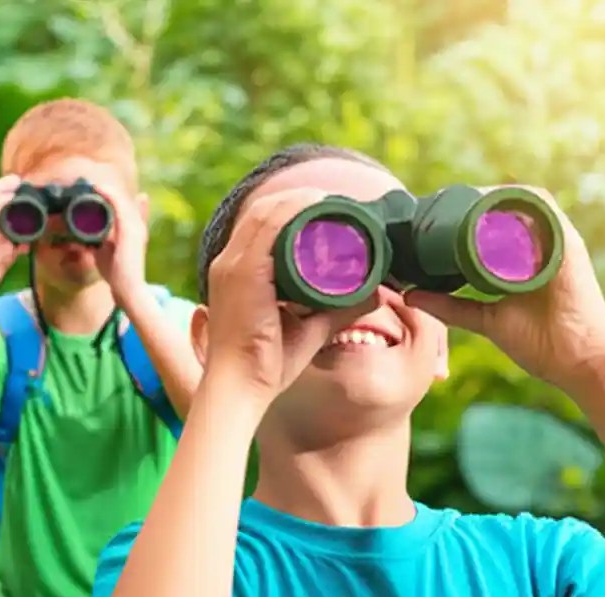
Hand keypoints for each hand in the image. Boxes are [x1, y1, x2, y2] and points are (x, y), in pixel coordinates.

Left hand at [91, 181, 148, 300]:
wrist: (128, 288)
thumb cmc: (117, 274)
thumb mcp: (105, 253)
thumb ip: (97, 243)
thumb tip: (82, 237)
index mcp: (133, 231)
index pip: (126, 208)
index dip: (114, 197)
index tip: (98, 188)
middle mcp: (138, 226)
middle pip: (124, 201)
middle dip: (109, 191)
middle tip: (91, 182)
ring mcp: (136, 227)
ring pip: (121, 200)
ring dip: (107, 189)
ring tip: (92, 182)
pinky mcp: (130, 229)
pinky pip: (119, 205)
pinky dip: (109, 194)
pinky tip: (98, 188)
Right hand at [203, 188, 376, 404]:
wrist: (240, 388)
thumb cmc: (267, 363)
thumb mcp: (310, 327)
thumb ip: (338, 307)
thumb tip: (374, 293)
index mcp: (239, 270)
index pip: (264, 223)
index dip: (296, 208)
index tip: (332, 209)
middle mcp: (230, 262)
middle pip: (266, 209)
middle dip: (304, 199)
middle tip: (341, 201)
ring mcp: (233, 265)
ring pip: (268, 212)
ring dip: (302, 200)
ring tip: (336, 201)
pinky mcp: (243, 274)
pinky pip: (268, 228)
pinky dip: (293, 212)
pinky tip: (319, 207)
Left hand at [404, 186, 604, 397]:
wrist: (581, 362)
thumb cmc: (542, 345)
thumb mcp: (487, 319)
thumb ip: (451, 306)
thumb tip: (410, 296)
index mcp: (526, 259)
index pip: (496, 222)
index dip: (469, 212)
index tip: (437, 214)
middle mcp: (543, 244)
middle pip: (508, 207)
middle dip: (477, 200)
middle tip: (443, 200)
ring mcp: (557, 241)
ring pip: (523, 202)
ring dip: (493, 196)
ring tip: (461, 199)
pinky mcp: (568, 243)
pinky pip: (543, 207)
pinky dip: (519, 199)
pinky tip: (493, 200)